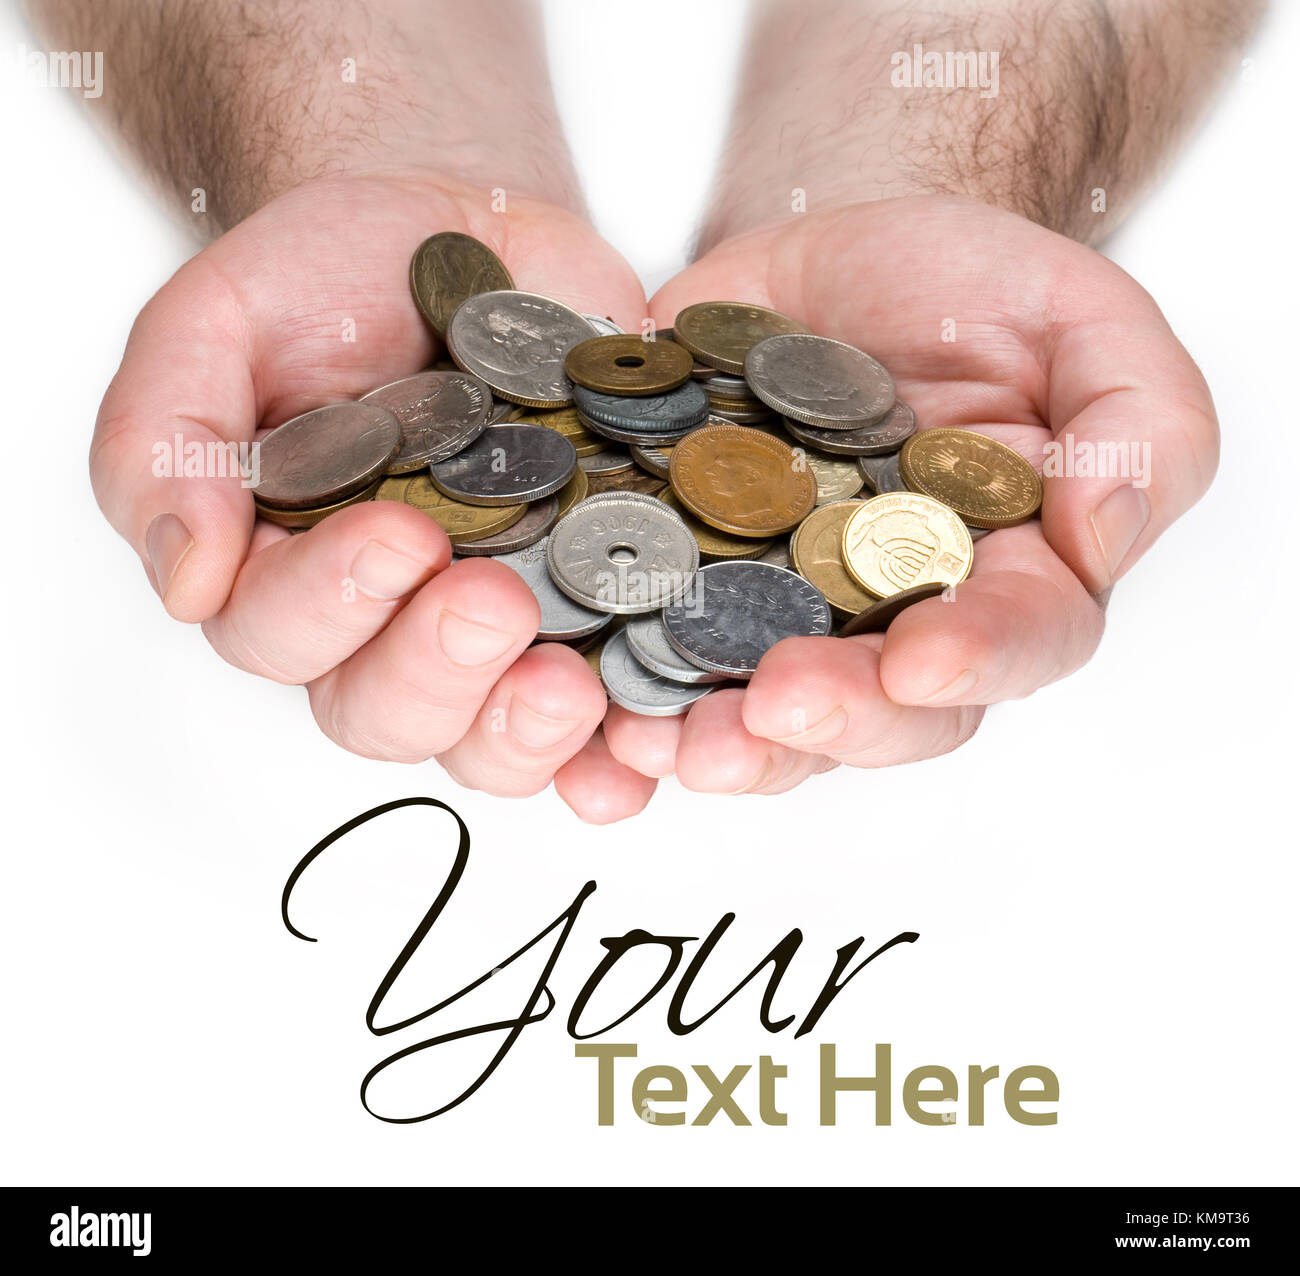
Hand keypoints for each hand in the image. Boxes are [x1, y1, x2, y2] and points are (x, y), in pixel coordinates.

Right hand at [92, 172, 651, 803]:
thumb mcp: (222, 320)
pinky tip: (640, 743)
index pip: (276, 632)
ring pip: (485, 741)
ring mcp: (490, 631)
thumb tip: (186, 578)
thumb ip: (170, 435)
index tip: (397, 534)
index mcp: (280, 566)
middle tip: (490, 601)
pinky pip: (599, 723)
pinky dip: (616, 749)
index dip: (330, 603)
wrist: (471, 234)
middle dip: (436, 672)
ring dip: (522, 733)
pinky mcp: (588, 619)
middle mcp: (381, 624)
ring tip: (567, 683)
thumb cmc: (334, 279)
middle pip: (383, 712)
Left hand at [576, 195, 1216, 801]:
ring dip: (712, 744)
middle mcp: (897, 624)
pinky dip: (619, 701)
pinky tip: (589, 716)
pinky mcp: (686, 593)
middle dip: (828, 723)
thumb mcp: (1080, 321)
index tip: (920, 662)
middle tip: (770, 710)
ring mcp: (785, 619)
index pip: (1017, 642)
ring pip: (761, 722)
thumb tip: (1103, 532)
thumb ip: (1136, 424)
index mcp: (1008, 574)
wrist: (827, 261)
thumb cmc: (966, 290)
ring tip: (658, 740)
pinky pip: (654, 666)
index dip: (975, 661)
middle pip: (882, 715)